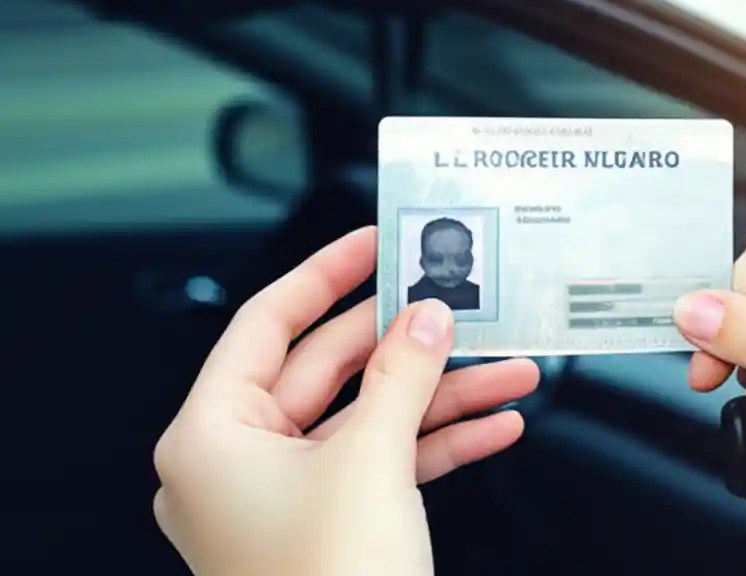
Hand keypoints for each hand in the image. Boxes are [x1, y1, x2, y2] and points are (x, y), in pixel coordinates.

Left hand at [152, 227, 539, 575]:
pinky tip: (496, 424)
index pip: (267, 324)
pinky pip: (386, 467)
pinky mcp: (330, 530)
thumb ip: (402, 375)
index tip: (374, 243)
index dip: (325, 276)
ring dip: (442, 397)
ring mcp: (285, 501)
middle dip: (409, 345)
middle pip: (330, 371)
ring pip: (370, 421)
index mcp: (212, 436)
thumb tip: (426, 317)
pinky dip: (439, 444)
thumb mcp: (370, 460)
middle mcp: (238, 465)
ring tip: (507, 369)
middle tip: (459, 306)